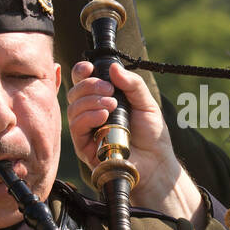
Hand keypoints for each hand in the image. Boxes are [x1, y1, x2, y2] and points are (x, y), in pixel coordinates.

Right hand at [67, 61, 202, 218]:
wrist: (156, 162)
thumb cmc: (152, 134)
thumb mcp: (146, 103)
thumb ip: (132, 84)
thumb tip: (113, 67)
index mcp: (103, 99)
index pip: (83, 82)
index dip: (81, 72)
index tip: (89, 69)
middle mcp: (91, 113)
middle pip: (75, 92)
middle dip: (89, 86)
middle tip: (109, 90)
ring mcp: (87, 130)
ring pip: (73, 108)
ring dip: (90, 101)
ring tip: (111, 105)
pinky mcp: (85, 147)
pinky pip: (76, 128)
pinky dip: (88, 118)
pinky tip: (103, 117)